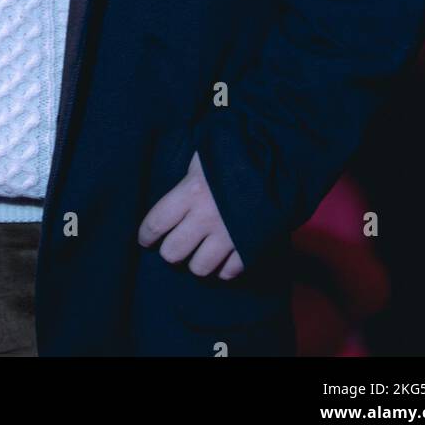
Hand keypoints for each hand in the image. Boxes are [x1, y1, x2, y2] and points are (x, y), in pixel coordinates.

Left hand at [137, 150, 244, 278]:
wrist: (279, 158)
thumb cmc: (236, 151)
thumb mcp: (204, 156)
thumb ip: (187, 176)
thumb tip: (171, 187)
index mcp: (190, 191)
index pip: (155, 223)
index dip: (145, 235)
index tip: (144, 239)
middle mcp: (206, 217)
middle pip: (173, 252)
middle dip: (169, 250)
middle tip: (173, 244)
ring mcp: (228, 235)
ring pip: (199, 268)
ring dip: (196, 262)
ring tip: (197, 253)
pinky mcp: (249, 246)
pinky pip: (229, 272)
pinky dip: (223, 269)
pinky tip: (221, 258)